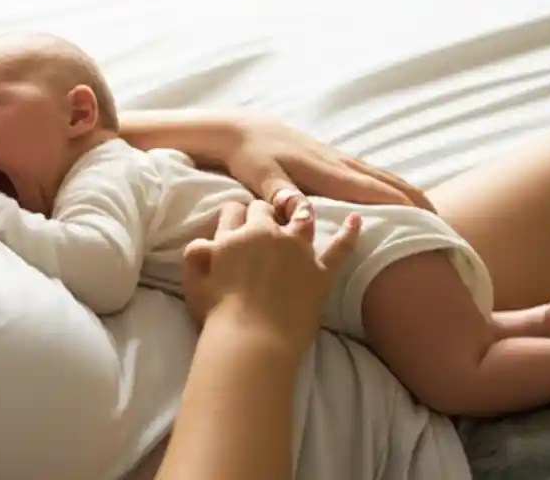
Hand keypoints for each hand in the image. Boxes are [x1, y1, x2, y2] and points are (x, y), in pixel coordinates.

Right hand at [181, 201, 360, 355]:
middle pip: (264, 209)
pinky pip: (339, 248)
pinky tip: (356, 220)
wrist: (251, 339)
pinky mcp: (319, 271)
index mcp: (233, 236)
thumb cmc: (217, 314)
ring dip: (297, 211)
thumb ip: (195, 255)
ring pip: (300, 218)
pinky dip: (349, 233)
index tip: (235, 223)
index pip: (233, 210)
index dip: (234, 215)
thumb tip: (202, 242)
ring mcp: (296, 250)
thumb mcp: (193, 282)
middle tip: (261, 224)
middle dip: (262, 212)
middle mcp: (265, 234)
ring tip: (299, 209)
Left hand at [221, 113, 432, 219]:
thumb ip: (282, 195)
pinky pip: (371, 172)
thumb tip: (305, 212)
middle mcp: (340, 163)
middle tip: (447, 227)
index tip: (432, 226)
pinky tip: (396, 195)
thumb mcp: (261, 178)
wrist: (240, 129)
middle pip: (390, 182)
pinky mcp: (331, 157)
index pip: (376, 192)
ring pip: (383, 175)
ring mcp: (337, 158)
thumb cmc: (249, 157)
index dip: (406, 209)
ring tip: (433, 213)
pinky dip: (391, 184)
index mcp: (328, 172)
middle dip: (420, 202)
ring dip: (410, 192)